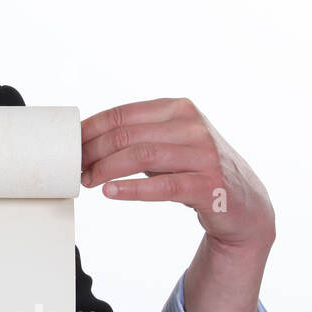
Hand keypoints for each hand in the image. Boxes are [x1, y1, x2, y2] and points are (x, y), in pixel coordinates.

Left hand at [80, 97, 274, 250]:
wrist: (243, 202)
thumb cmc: (194, 169)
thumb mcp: (168, 143)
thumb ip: (137, 136)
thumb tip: (84, 141)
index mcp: (178, 109)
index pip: (121, 114)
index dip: (90, 130)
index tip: (69, 146)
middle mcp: (193, 126)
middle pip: (126, 135)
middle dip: (93, 152)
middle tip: (75, 168)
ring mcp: (204, 154)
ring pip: (141, 156)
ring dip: (106, 170)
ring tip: (88, 182)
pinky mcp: (210, 185)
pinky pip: (162, 186)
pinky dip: (131, 189)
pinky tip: (111, 193)